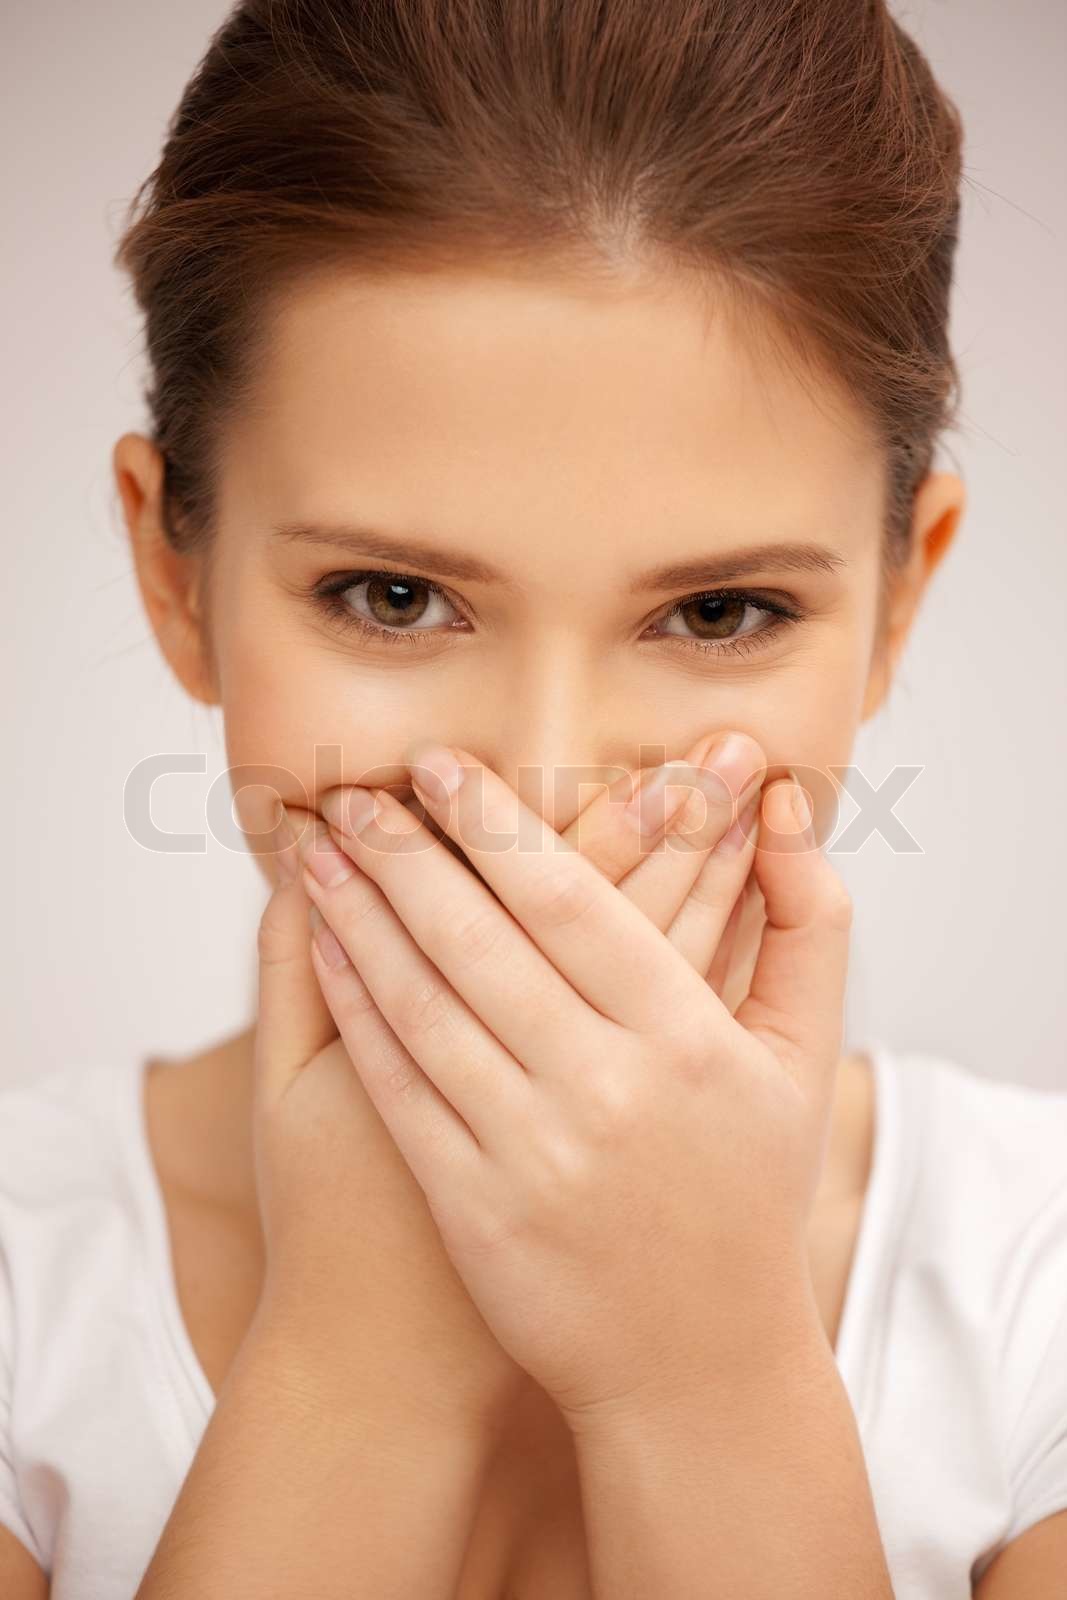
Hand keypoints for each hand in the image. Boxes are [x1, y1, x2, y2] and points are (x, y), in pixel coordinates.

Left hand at [298, 744, 851, 1427]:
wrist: (699, 1361)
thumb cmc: (750, 1187)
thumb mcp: (806, 1054)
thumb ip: (809, 919)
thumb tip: (787, 802)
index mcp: (688, 1039)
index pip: (574, 901)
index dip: (497, 824)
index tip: (440, 764)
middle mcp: (605, 1091)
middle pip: (481, 941)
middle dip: (406, 853)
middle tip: (354, 792)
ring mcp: (531, 1154)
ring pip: (424, 1004)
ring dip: (361, 916)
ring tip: (319, 851)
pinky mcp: (472, 1208)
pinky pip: (398, 1085)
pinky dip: (355, 1006)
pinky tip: (325, 947)